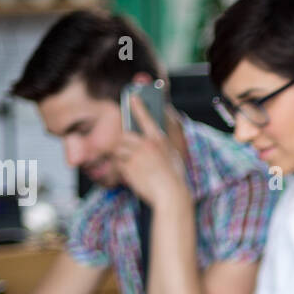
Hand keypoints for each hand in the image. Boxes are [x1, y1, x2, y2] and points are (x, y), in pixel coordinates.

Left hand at [113, 93, 187, 209]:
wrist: (170, 195)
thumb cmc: (174, 177)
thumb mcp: (173, 154)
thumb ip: (162, 143)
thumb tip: (152, 135)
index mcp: (159, 140)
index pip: (145, 118)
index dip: (137, 106)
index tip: (132, 97)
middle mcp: (146, 145)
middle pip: (124, 136)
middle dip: (124, 143)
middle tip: (128, 150)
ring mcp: (135, 157)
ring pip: (119, 150)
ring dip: (122, 156)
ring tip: (134, 165)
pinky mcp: (128, 169)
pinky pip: (119, 164)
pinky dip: (123, 168)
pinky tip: (135, 175)